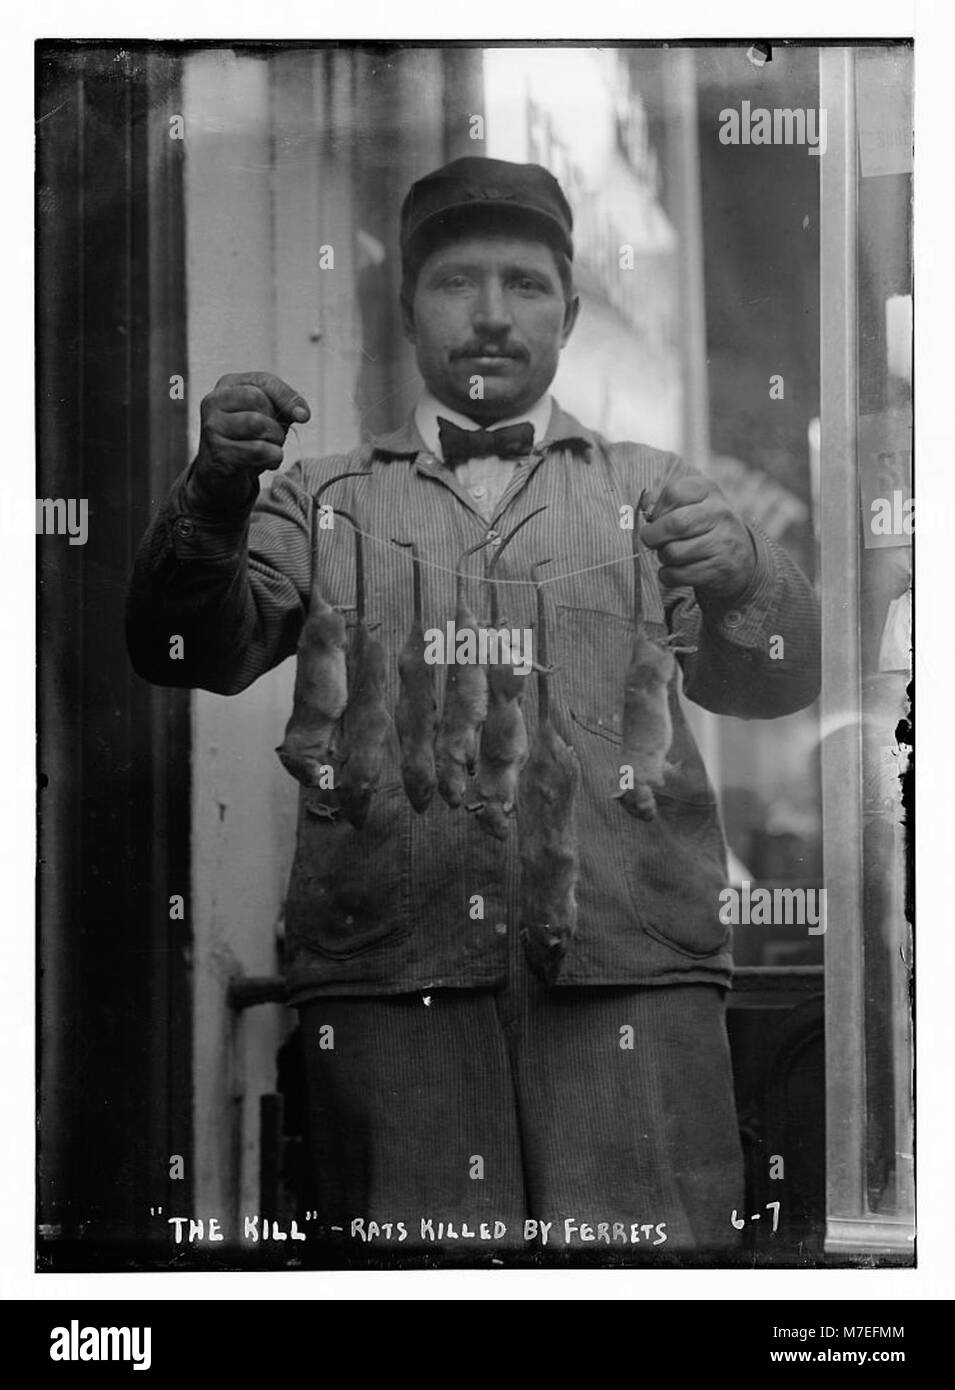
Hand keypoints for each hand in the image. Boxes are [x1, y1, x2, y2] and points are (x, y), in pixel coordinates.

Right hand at [188, 371, 310, 510]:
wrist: (221, 475)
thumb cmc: (248, 440)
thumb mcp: (268, 417)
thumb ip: (285, 407)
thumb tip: (302, 413)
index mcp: (228, 385)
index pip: (263, 381)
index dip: (288, 397)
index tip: (304, 416)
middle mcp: (214, 401)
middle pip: (258, 400)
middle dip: (276, 421)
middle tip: (274, 437)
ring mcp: (212, 427)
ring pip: (257, 424)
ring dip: (275, 441)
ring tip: (269, 449)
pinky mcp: (218, 452)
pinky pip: (257, 450)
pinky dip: (272, 458)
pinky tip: (266, 462)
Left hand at [640, 475, 756, 602]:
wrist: (740, 560)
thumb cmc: (703, 529)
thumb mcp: (689, 506)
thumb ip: (663, 503)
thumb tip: (646, 505)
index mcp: (709, 490)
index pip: (673, 493)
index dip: (656, 510)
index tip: (657, 519)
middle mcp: (721, 513)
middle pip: (674, 524)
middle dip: (653, 536)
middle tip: (652, 541)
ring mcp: (724, 542)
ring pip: (673, 553)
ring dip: (663, 557)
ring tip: (672, 555)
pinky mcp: (720, 569)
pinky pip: (677, 575)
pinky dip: (668, 575)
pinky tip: (676, 571)